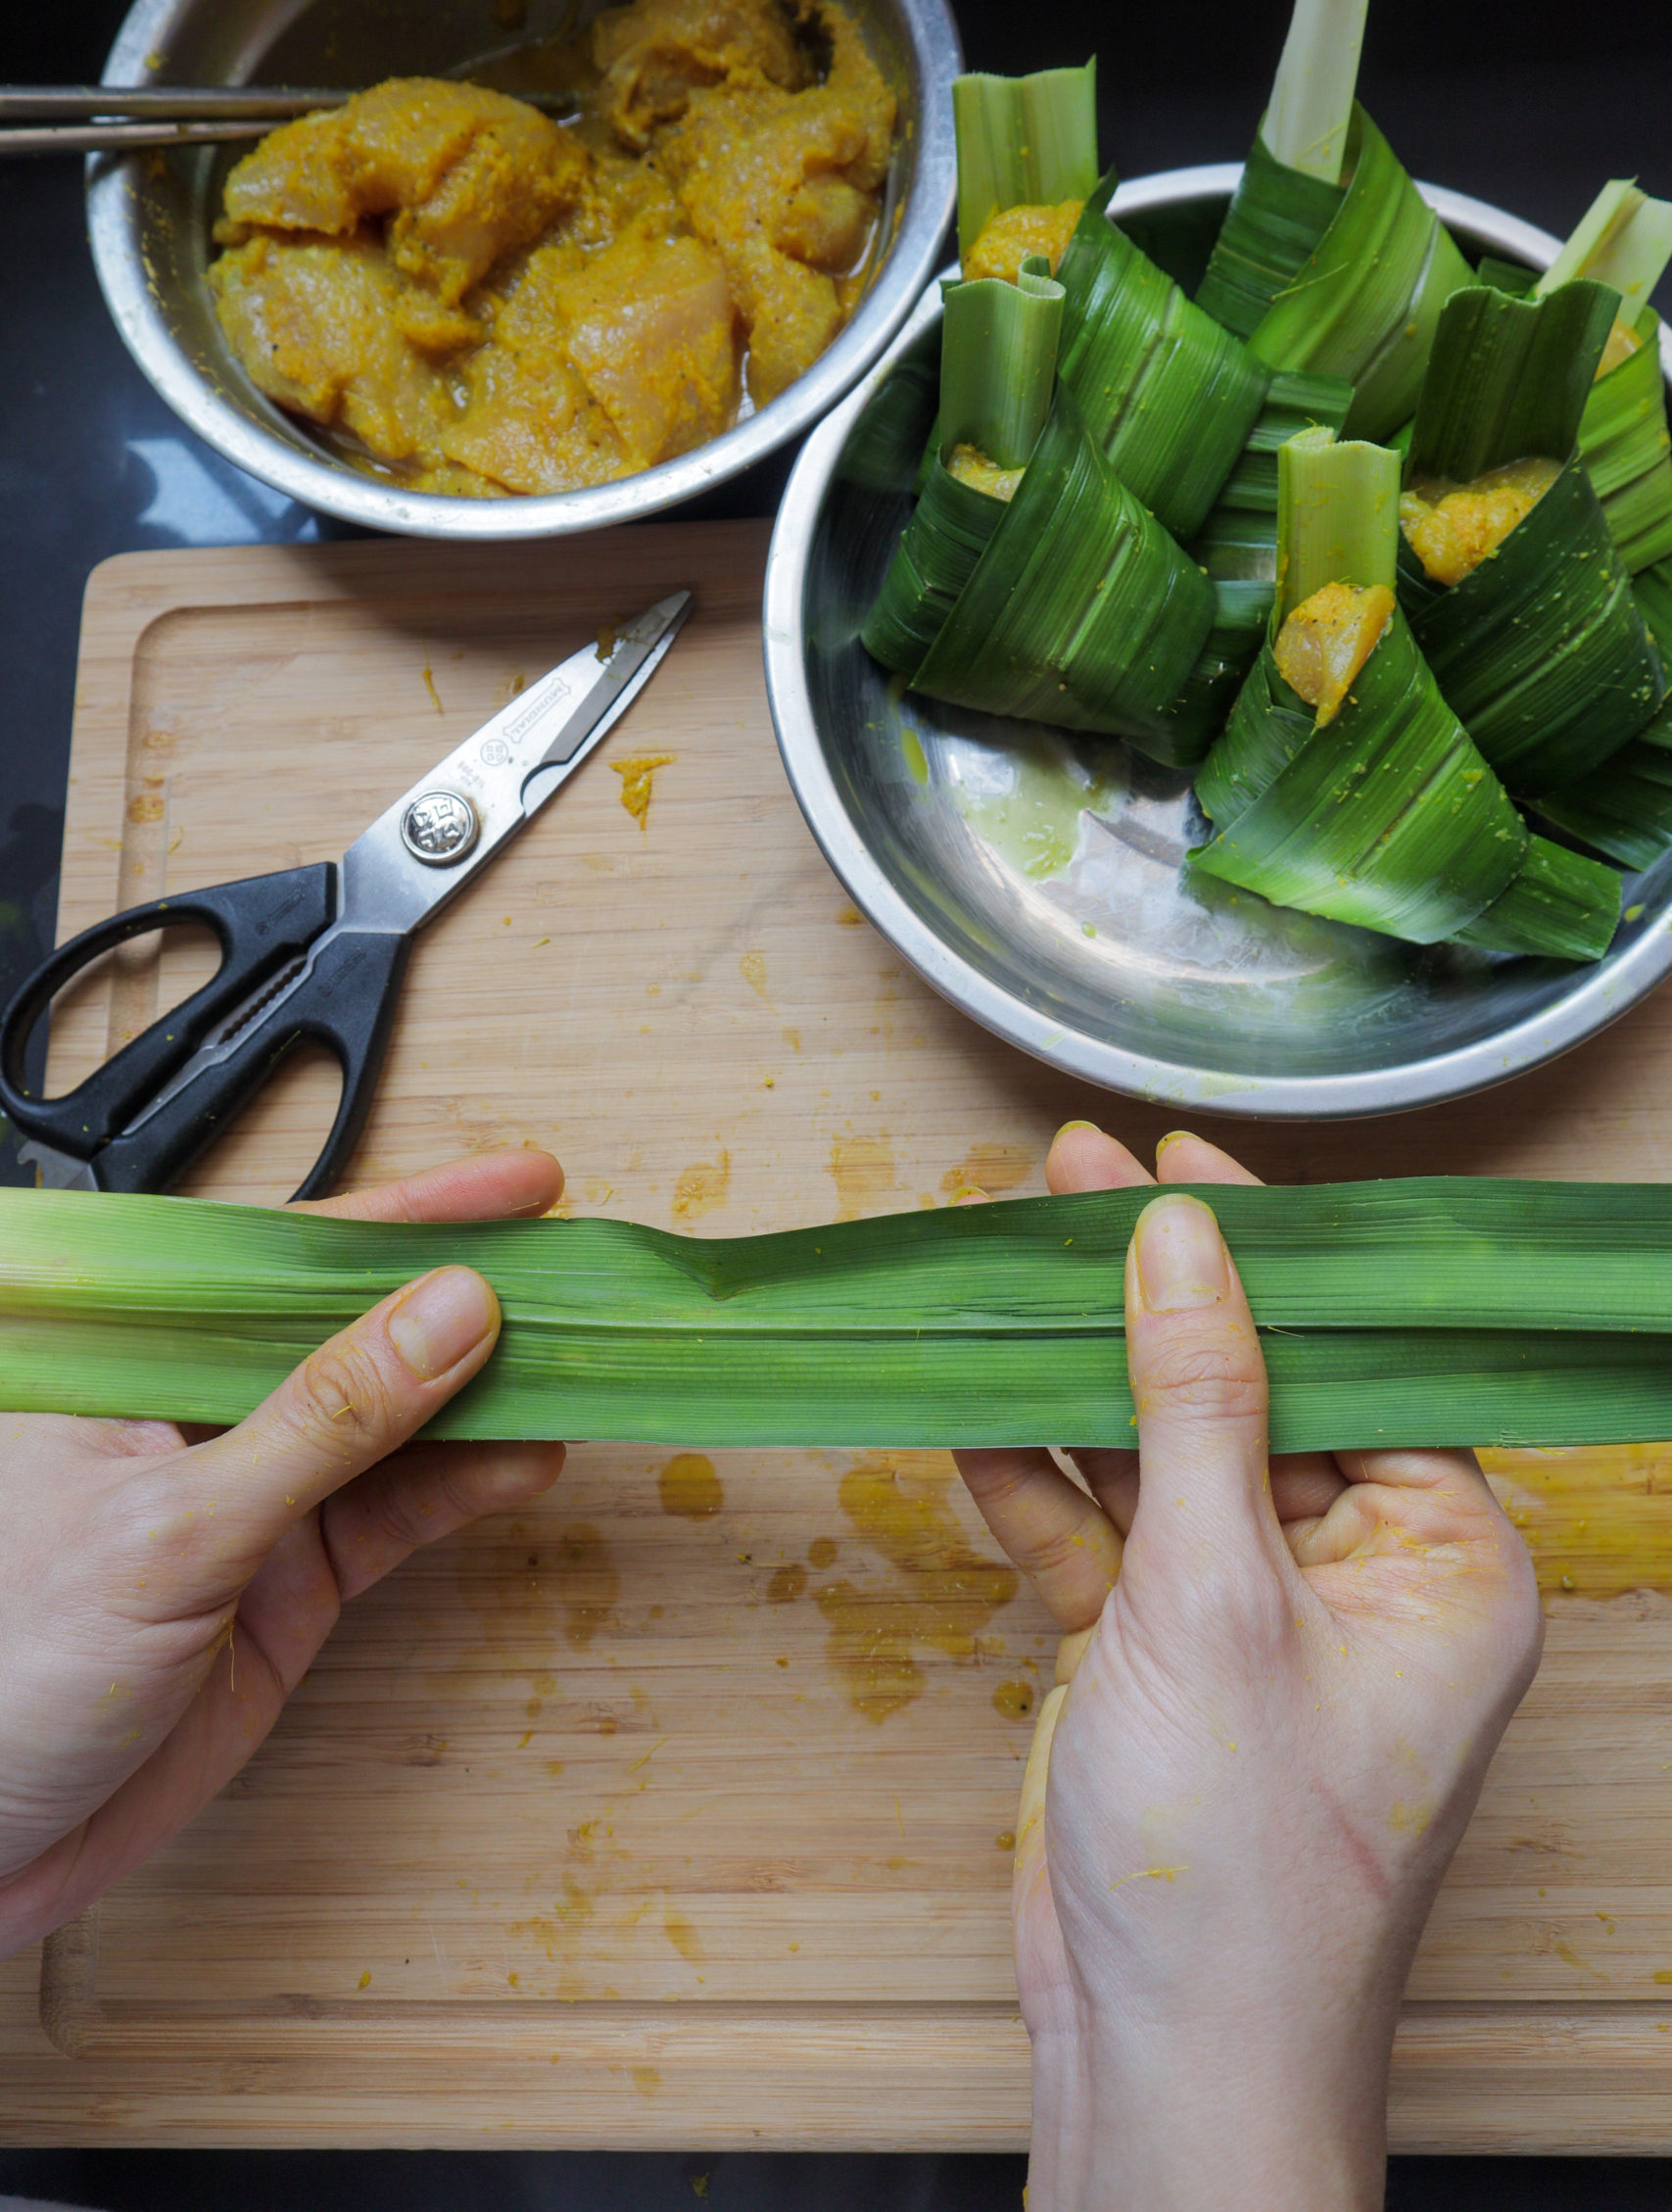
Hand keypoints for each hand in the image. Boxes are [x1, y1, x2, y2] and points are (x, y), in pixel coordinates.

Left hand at [0, 1148, 566, 1956]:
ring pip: (394, 1419)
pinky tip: (528, 1457)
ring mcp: (248, 1495)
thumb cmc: (3, 1672)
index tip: (515, 1185)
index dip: (406, 1214)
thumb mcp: (173, 1529)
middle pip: (355, 1326)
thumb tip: (452, 1312)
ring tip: (578, 1365)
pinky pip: (396, 1512)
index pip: (283, 1254)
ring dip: (486, 1396)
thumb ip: (324, 1419)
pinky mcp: (287, 1582)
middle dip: (467, 1296)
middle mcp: (193, 1410)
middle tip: (577, 1271)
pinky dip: (466, 1487)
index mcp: (129, 1357)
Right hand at [957, 1125, 1543, 2211]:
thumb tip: (1183, 1236)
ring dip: (1079, 1381)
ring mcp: (1250, 1621)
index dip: (1266, 1251)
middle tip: (1065, 1183)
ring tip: (1003, 1269)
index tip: (1174, 1156)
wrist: (1159, 2059)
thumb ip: (1195, 1403)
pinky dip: (1035, 1483)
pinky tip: (973, 1412)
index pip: (1356, 1357)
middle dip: (1151, 1300)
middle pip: (1249, 1392)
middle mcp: (1359, 1579)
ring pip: (1161, 1457)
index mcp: (1443, 1560)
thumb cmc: (1240, 1864)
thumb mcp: (1215, 1594)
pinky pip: (1097, 1538)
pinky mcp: (1158, 1660)